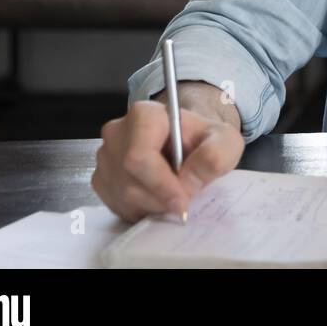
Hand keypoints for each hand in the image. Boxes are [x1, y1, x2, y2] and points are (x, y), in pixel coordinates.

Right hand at [92, 98, 243, 222]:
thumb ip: (214, 156)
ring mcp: (105, 156)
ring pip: (122, 196)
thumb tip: (188, 182)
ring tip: (173, 197)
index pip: (138, 157)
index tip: (183, 200)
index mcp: (144, 115)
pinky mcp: (101, 179)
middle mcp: (117, 132)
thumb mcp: (225, 142)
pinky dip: (140, 210)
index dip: (161, 184)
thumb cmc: (205, 140)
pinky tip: (158, 199)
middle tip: (183, 201)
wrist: (190, 142)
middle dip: (160, 199)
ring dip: (152, 206)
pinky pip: (116, 205)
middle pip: (130, 182)